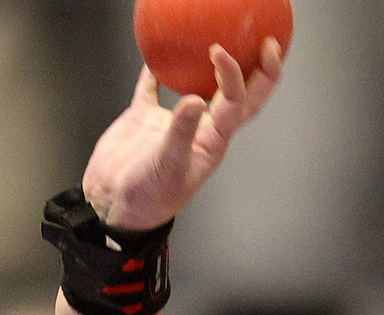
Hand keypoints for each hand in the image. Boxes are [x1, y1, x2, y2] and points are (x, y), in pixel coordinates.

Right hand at [81, 38, 284, 230]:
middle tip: (270, 43)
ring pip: (202, 87)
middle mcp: (201, 128)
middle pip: (240, 96)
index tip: (221, 53)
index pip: (236, 102)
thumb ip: (180, 133)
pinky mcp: (145, 118)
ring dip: (214, 67)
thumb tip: (194, 100)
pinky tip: (153, 53)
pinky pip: (152, 88)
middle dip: (260, 72)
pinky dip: (154, 71)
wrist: (114, 204)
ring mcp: (175, 122)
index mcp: (213, 141)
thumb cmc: (149, 196)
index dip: (236, 76)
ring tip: (220, 40)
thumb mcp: (167, 166)